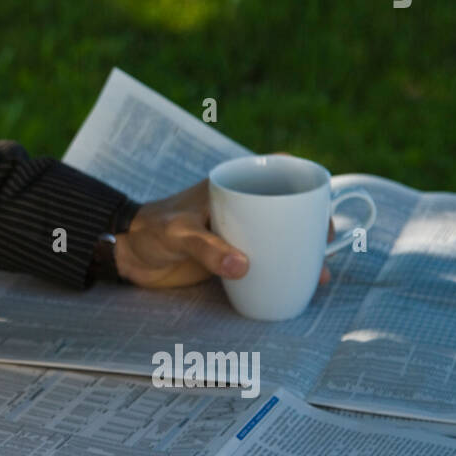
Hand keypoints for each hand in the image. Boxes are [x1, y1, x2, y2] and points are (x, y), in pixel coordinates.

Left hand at [113, 178, 333, 288]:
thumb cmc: (150, 231)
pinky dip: (282, 270)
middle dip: (311, 222)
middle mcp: (237, 206)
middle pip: (284, 207)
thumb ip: (208, 249)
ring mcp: (236, 232)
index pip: (272, 169)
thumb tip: (245, 266)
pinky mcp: (230, 256)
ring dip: (300, 250)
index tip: (320, 195)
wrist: (128, 255)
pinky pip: (263, 260)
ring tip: (322, 270)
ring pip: (278, 236)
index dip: (300, 178)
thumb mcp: (179, 234)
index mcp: (228, 185)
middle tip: (327, 240)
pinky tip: (298, 285)